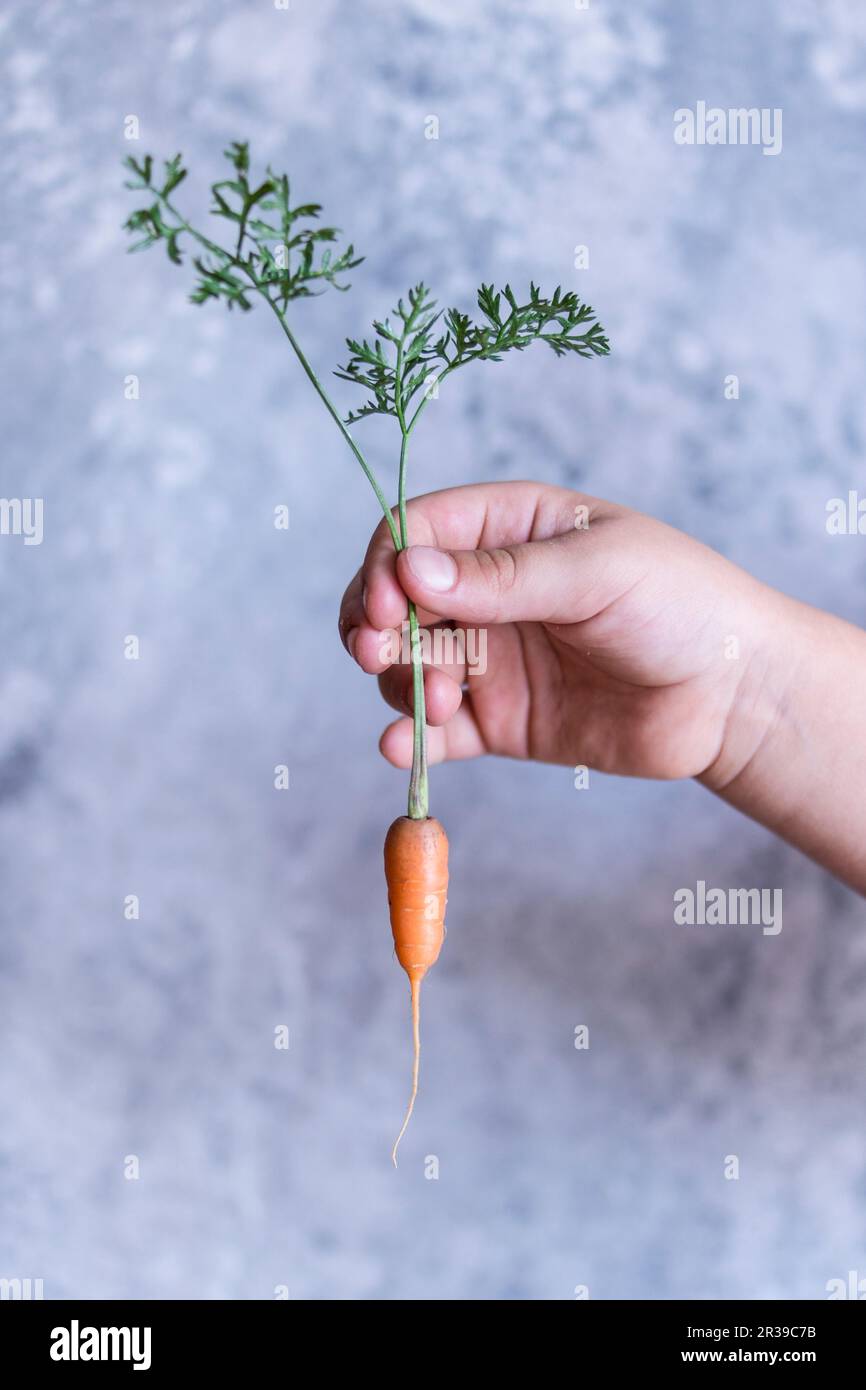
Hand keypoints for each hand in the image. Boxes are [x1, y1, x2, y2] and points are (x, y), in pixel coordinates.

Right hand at [338, 480, 790, 783]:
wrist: (734, 695)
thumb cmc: (681, 603)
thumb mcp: (597, 571)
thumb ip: (504, 575)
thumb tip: (412, 569)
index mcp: (510, 526)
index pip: (415, 531)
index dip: (386, 565)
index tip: (387, 605)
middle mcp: (489, 589)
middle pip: (395, 600)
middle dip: (375, 625)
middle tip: (378, 651)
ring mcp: (491, 656)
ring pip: (407, 664)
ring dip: (401, 682)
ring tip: (438, 703)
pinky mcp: (500, 720)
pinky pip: (438, 731)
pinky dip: (410, 740)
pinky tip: (403, 749)